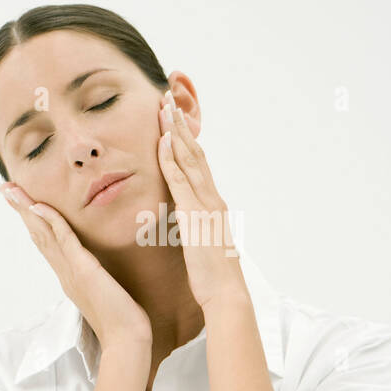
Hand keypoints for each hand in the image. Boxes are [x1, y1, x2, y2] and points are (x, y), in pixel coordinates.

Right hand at [0, 182, 151, 352]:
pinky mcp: (84, 271)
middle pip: (36, 234)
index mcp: (68, 276)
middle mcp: (64, 272)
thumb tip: (97, 273)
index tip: (20, 202)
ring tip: (12, 190)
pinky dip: (51, 222)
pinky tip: (39, 207)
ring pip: (43, 234)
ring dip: (27, 209)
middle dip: (20, 209)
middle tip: (3, 188)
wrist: (127, 342)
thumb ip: (97, 279)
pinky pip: (64, 241)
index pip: (45, 242)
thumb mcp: (107, 294)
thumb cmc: (123, 322)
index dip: (32, 220)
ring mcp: (71, 272)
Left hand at [157, 91, 248, 308]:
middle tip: (168, 96)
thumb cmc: (211, 275)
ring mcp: (205, 204)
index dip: (185, 138)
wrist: (225, 294)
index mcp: (211, 204)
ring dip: (177, 132)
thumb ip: (193, 224)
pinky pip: (182, 182)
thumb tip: (183, 215)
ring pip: (190, 160)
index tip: (173, 116)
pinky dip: (173, 159)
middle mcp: (211, 198)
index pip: (197, 163)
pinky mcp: (195, 216)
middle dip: (181, 124)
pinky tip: (164, 141)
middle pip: (195, 152)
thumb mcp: (200, 242)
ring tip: (164, 107)